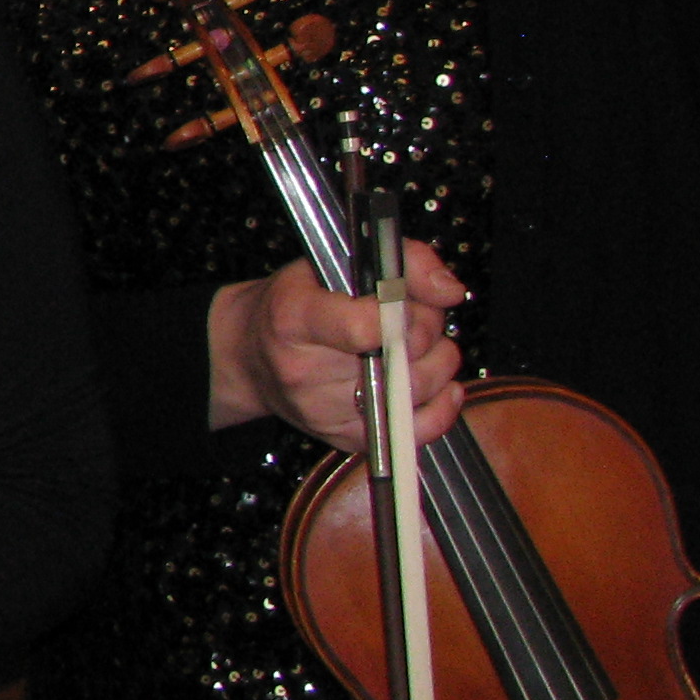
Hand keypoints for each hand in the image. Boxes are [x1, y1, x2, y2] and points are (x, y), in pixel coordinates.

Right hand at [209, 249, 464, 451]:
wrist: (249, 356)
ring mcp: (323, 411)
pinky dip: (440, 410)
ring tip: (418, 345)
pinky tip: (440, 386)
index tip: (404, 299)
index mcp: (292, 319)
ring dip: (437, 362)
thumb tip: (450, 291)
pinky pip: (412, 434)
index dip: (402, 311)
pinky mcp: (344, 438)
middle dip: (426, 330)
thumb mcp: (335, 260)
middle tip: (414, 315)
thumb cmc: (295, 302)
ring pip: (415, 391)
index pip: (362, 327)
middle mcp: (303, 371)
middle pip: (399, 359)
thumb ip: (403, 260)